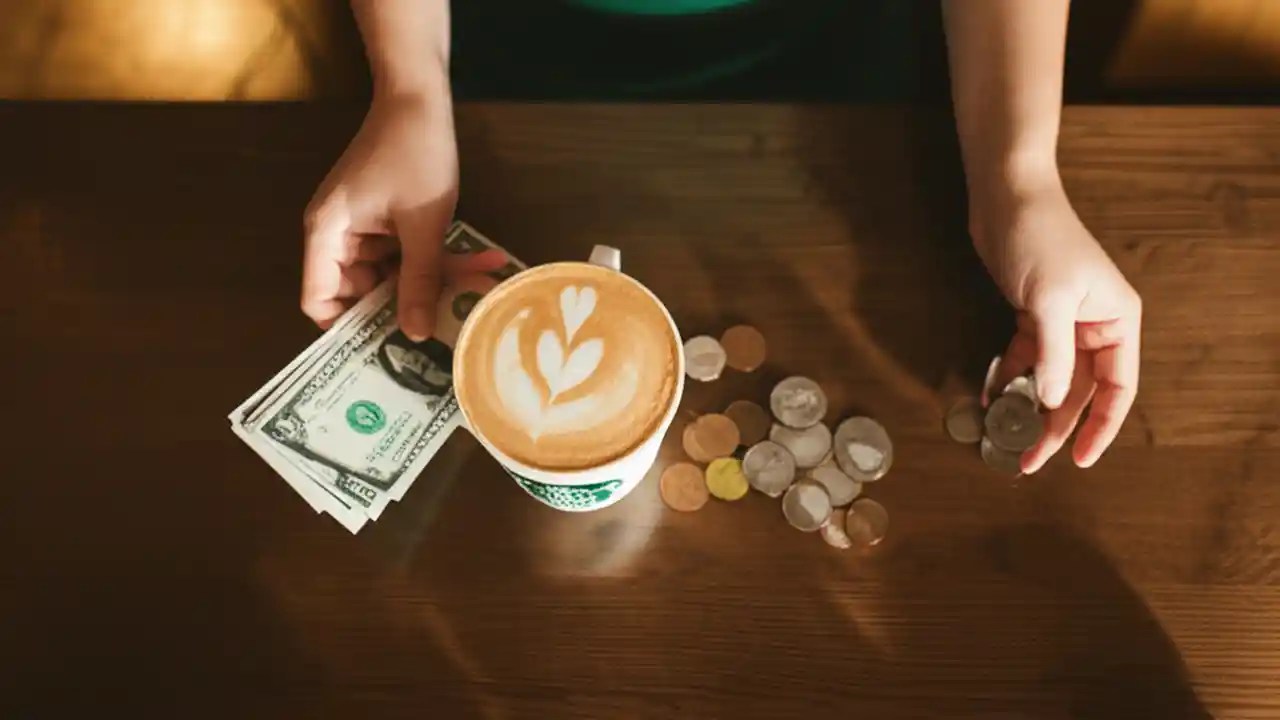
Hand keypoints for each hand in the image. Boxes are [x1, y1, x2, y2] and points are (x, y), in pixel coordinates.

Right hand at [302, 90, 459, 339]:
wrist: (420, 98)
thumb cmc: (414, 153)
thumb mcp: (423, 224)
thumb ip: (418, 280)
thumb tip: (415, 333)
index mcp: (327, 233)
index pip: (318, 299)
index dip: (344, 327)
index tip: (383, 346)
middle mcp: (337, 234)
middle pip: (359, 292)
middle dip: (403, 305)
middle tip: (445, 321)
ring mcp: (363, 227)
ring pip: (392, 274)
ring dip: (431, 280)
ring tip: (476, 284)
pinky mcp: (386, 220)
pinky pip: (406, 253)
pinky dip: (436, 258)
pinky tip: (481, 260)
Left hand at [972, 177, 1141, 472]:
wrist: (1007, 198)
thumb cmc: (1040, 238)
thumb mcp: (1050, 299)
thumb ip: (1052, 354)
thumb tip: (1049, 403)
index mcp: (1118, 322)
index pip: (1118, 389)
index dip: (1101, 428)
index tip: (1081, 460)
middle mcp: (1096, 326)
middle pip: (1080, 391)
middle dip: (1056, 427)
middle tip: (1029, 460)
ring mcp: (1064, 323)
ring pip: (1051, 380)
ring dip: (1030, 408)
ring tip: (1008, 438)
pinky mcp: (1033, 316)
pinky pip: (1026, 359)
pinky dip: (1010, 378)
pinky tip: (991, 398)